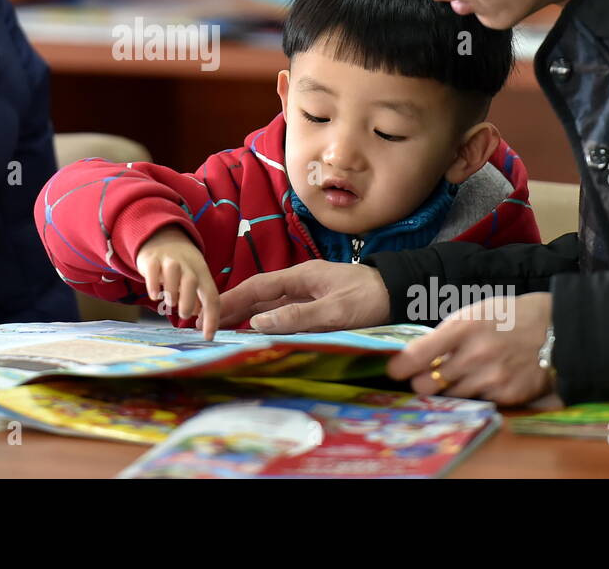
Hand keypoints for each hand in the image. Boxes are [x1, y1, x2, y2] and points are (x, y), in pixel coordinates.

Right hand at [136, 226, 218, 338]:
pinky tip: (154, 295)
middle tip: (184, 314)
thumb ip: (198, 297)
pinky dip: (153, 283)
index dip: (211, 318)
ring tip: (170, 303)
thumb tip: (200, 317)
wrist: (162, 236)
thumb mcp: (194, 277)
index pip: (211, 296)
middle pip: (192, 281)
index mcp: (202, 272)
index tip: (208, 337)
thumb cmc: (181, 264)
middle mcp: (187, 265)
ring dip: (173, 290)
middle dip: (189, 300)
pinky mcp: (152, 258)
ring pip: (174, 271)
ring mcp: (169, 260)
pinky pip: (153, 269)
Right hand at [217, 259, 389, 333]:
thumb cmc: (372, 299)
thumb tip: (257, 322)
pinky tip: (256, 331)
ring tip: (222, 328)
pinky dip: (265, 321)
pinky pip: (284, 311)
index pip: (258, 287)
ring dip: (246, 315)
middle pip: (259, 293)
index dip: (232, 300)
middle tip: (206, 323)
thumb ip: (297, 316)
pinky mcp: (318, 304)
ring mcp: (309, 292)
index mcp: (302, 276)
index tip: (209, 312)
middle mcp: (301, 282)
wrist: (403, 291)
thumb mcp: (335, 311)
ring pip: (270, 303)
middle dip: (232, 307)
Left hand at [386, 291, 556, 405]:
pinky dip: (473, 395)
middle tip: (425, 377)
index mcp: (464, 327)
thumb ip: (447, 334)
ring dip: (447, 390)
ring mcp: (491, 378)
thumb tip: (417, 356)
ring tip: (457, 376)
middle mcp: (475, 355)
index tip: (393, 370)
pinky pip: (476, 402)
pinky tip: (482, 381)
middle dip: (421, 382)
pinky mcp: (507, 395)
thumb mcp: (475, 313)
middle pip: (427, 384)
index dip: (400, 366)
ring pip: (450, 397)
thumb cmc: (508, 317)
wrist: (556, 330)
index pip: (418, 354)